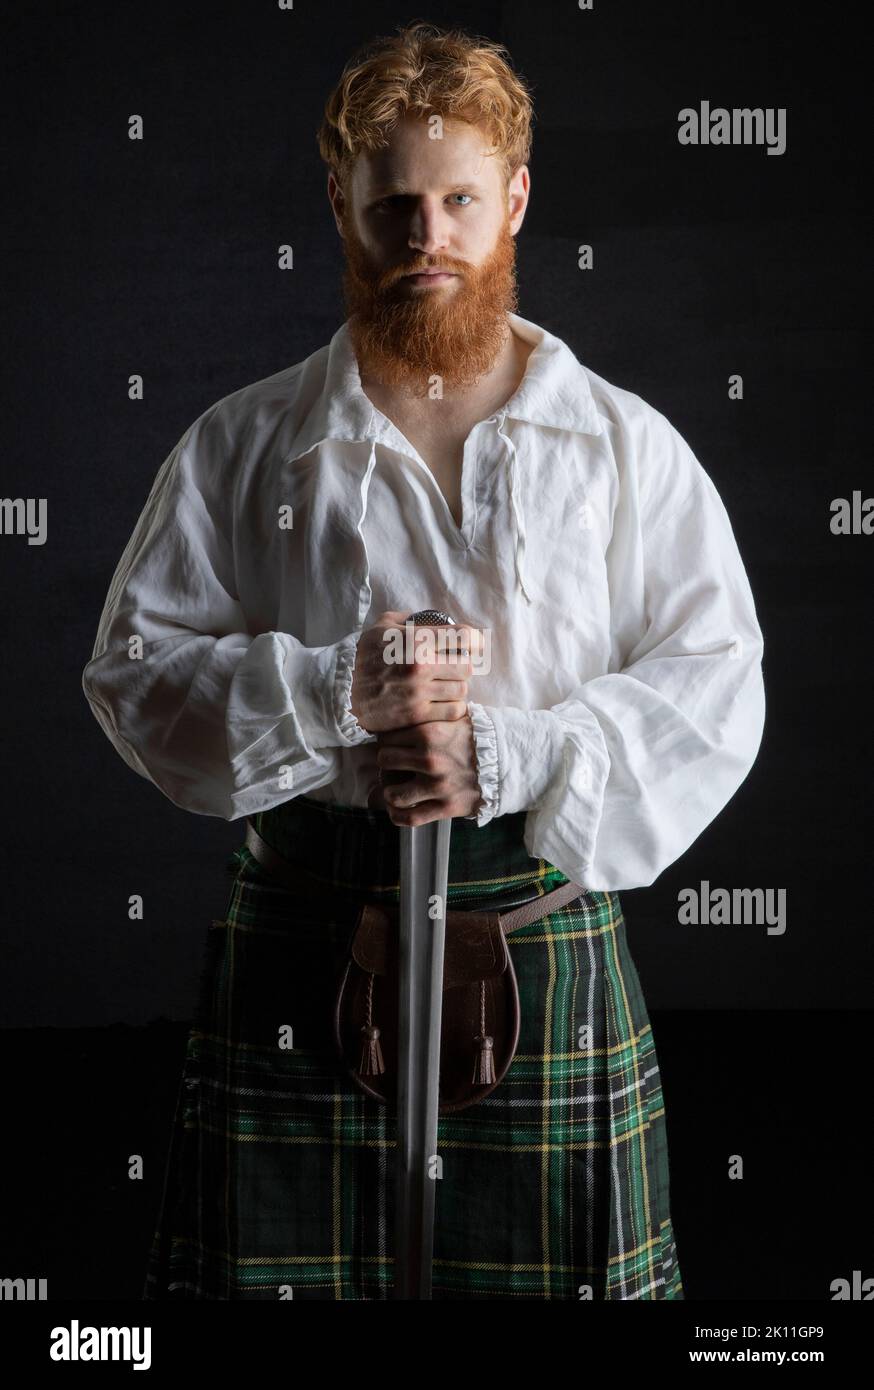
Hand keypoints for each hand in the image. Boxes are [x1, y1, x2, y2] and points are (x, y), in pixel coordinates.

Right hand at [349, 610, 478, 734]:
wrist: (341, 691)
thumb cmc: (362, 657)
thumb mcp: (380, 627)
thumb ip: (409, 619)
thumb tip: (432, 618)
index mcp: (416, 639)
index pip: (464, 636)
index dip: (475, 641)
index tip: (474, 646)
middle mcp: (421, 665)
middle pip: (466, 666)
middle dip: (462, 667)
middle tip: (453, 670)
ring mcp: (420, 691)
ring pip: (462, 690)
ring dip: (457, 688)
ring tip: (446, 687)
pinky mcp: (417, 714)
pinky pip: (453, 711)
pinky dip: (453, 707)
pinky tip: (444, 703)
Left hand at [371, 714, 482, 826]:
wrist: (506, 760)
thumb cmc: (476, 737)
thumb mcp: (453, 716)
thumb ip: (427, 715)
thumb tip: (400, 711)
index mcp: (429, 732)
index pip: (387, 737)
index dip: (385, 741)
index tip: (390, 746)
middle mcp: (430, 758)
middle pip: (384, 761)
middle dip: (386, 763)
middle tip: (391, 766)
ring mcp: (437, 785)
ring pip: (392, 793)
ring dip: (389, 791)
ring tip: (394, 788)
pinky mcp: (446, 806)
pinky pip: (410, 817)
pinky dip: (398, 815)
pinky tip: (398, 809)